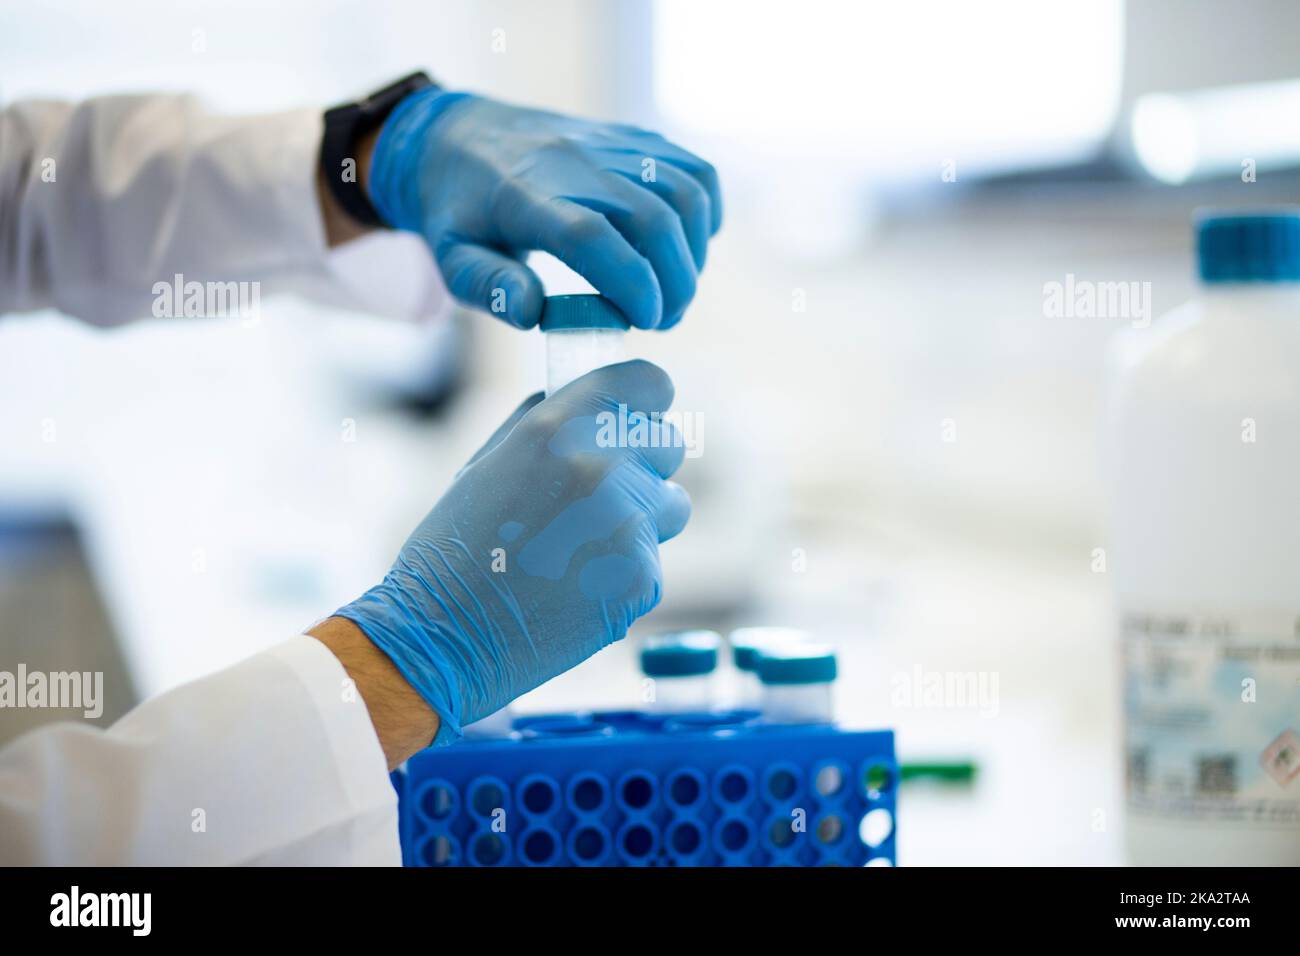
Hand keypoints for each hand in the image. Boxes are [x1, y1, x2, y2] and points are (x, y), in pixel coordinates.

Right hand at [334, 360, 690, 742]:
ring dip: (643, 518)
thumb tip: (590, 399)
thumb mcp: (487, 462)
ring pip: (672, 504)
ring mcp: (629, 525)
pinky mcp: (643, 578)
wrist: (446, 634)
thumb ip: (545, 422)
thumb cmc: (457, 548)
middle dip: (642, 464)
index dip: (643, 403)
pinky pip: (655, 560)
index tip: (632, 420)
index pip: (650, 383)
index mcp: (558, 428)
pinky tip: (579, 587)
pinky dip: (626, 572)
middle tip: (596, 498)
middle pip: (668, 443)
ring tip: (583, 545)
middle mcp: (602, 467)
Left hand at [366, 90, 722, 329]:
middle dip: (674, 283)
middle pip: (652, 218)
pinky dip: (705, 215)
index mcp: (523, 195)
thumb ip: (489, 287)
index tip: (644, 321)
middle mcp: (573, 161)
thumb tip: (534, 315)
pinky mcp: (632, 138)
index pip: (592, 236)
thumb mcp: (451, 258)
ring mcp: (609, 144)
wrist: (456, 134)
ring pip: (685, 193)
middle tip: (661, 322)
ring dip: (693, 254)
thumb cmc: (458, 210)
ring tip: (672, 291)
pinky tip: (684, 248)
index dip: (631, 283)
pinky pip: (694, 171)